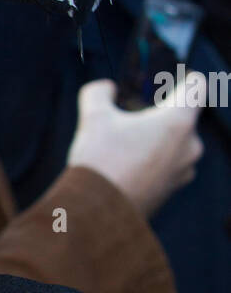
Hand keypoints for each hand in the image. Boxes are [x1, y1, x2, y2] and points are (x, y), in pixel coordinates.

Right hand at [66, 74, 205, 219]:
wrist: (97, 215)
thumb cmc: (100, 162)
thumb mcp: (93, 116)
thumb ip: (100, 92)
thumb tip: (106, 89)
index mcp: (178, 121)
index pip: (198, 85)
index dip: (182, 78)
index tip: (164, 82)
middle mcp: (190, 146)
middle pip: (182, 116)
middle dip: (157, 113)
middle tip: (128, 116)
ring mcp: (183, 171)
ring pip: (173, 143)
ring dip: (153, 139)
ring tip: (122, 146)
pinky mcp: (172, 190)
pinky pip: (166, 165)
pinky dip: (150, 161)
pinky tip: (123, 167)